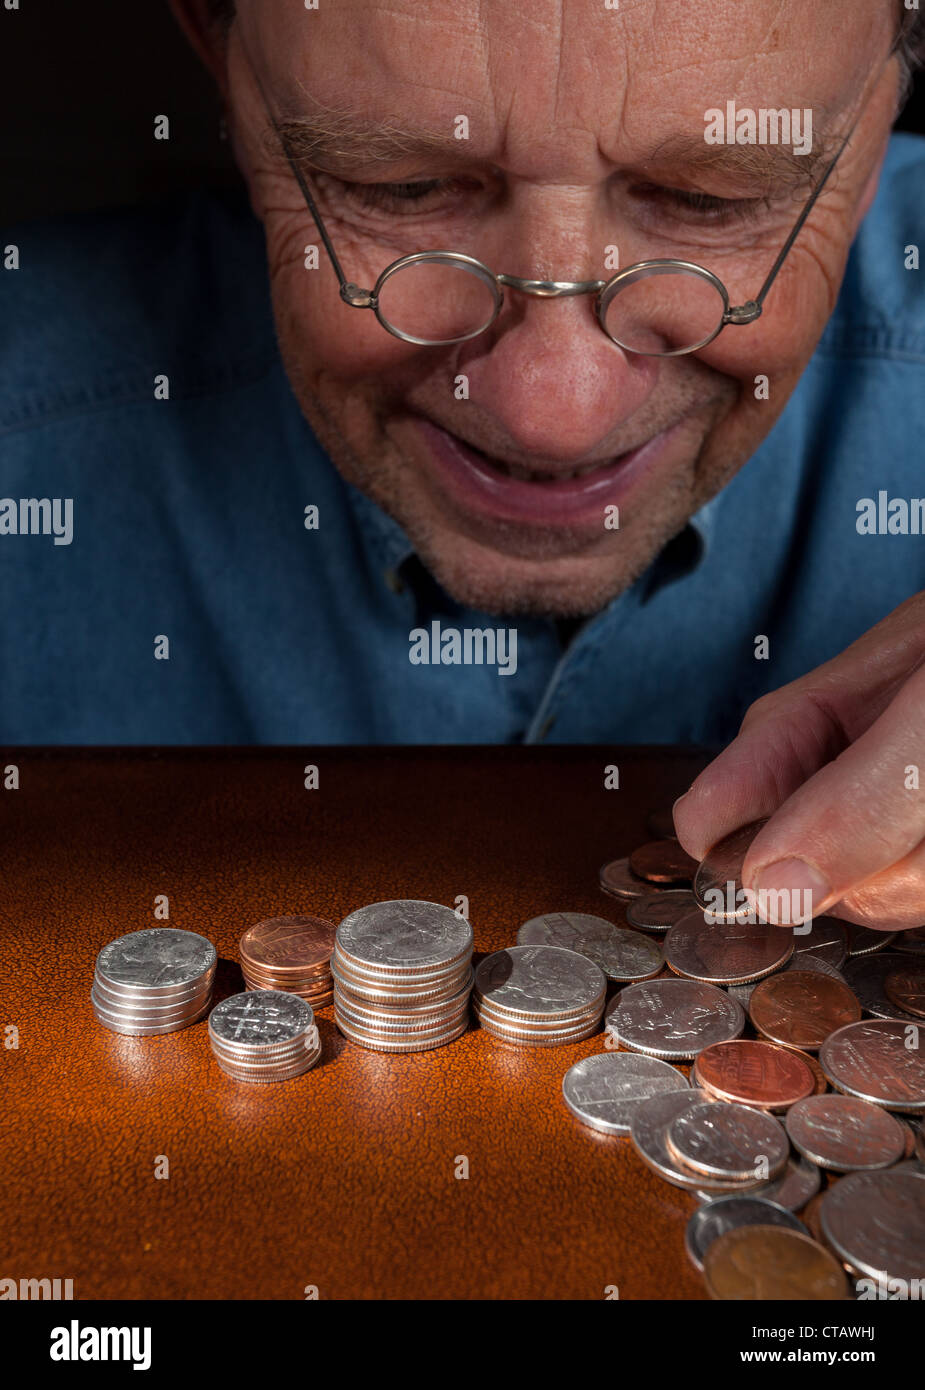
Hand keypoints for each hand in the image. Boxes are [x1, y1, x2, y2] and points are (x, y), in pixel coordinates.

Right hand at [673, 592, 924, 930]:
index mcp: (796, 728)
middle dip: (889, 860)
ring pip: (887, 895)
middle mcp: (831, 776)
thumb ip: (856, 795)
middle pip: (812, 879)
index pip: (712, 822)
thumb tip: (771, 886)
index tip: (822, 873)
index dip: (750, 866)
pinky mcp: (916, 842)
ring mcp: (885, 815)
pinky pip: (922, 888)